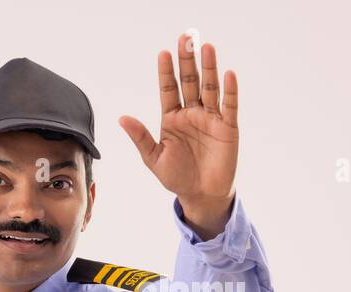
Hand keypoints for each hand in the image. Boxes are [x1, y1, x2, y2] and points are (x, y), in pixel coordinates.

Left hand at [119, 33, 238, 238]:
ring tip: (206, 47)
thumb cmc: (176, 177)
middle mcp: (191, 114)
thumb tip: (122, 118)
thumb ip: (140, 137)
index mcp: (171, 119)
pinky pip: (229, 105)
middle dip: (188, 60)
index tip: (163, 53)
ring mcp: (210, 118)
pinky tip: (227, 73)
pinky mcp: (227, 127)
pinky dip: (229, 90)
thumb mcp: (154, 158)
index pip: (168, 89)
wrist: (200, 194)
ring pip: (209, 88)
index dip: (166, 72)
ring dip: (208, 68)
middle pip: (189, 82)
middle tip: (186, 38)